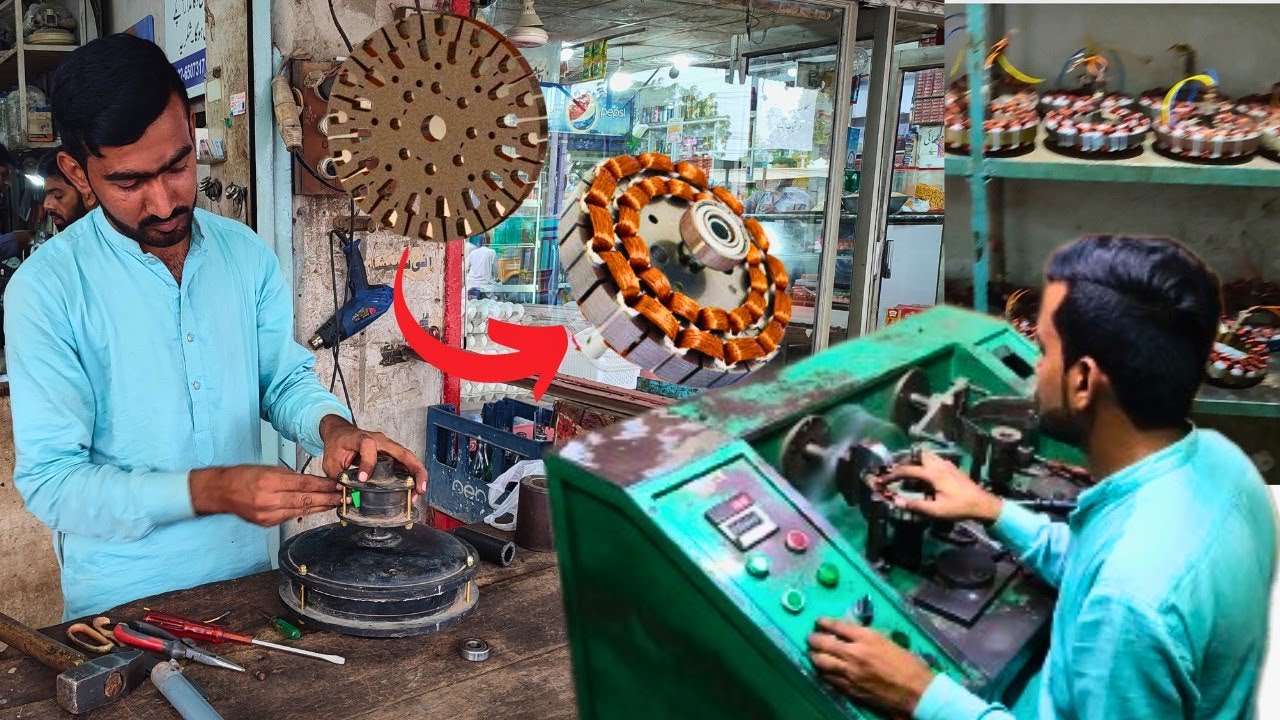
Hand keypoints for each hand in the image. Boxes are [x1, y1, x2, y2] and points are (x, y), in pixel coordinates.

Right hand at [190, 466, 341, 525]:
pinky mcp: (267, 523)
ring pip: (301, 511)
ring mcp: (267, 514)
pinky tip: (317, 510)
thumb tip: (314, 482)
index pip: (304, 484)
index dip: (324, 486)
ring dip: (321, 508)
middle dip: (329, 499)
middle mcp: (269, 499)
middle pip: (306, 500)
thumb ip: (291, 477)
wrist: (221, 492)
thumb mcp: (269, 469)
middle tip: (346, 498)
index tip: (339, 485)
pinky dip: (305, 513)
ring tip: (337, 504)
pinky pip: (290, 517)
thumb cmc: (244, 476)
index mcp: (270, 481)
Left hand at [318, 415, 427, 493]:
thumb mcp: (330, 462)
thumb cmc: (337, 444)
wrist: (340, 433)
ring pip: (409, 459)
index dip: (368, 463)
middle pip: (404, 452)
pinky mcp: (390, 455)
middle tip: (419, 488)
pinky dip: (411, 477)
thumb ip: (338, 478)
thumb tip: (348, 496)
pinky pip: (404, 464)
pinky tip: (412, 491)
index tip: (363, 479)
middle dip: (415, 470)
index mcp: (362, 438)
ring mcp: (388, 448)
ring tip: (417, 493)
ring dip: (417, 475)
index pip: (369, 446)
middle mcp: (380, 441)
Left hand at [808, 618, 933, 716]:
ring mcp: (850, 673)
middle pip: (824, 643)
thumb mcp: (888, 641)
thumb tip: (851, 634)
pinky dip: (823, 673)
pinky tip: (823, 670)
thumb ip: (867, 637)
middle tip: (811, 638)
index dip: (824, 622)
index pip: (838, 626)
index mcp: (867, 638)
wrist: (917, 692)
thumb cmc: (908, 664)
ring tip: (813, 653)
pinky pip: (829, 679)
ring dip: (814, 656)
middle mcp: (855, 653)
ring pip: (821, 662)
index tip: (819, 621)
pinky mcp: (850, 689)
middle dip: (813, 639)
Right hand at [876, 451, 1002, 523]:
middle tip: (895, 473)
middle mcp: (939, 464)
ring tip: (907, 473)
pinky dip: (924, 464)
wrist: (983, 504)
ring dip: (914, 461)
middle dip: (903, 462)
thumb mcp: (936, 510)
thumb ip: (915, 505)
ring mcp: (946, 464)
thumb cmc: (959, 508)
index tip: (882, 480)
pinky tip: (924, 476)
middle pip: (916, 455)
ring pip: (925, 456)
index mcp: (933, 474)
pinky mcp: (951, 467)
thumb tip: (896, 501)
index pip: (907, 470)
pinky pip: (933, 460)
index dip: (892, 475)